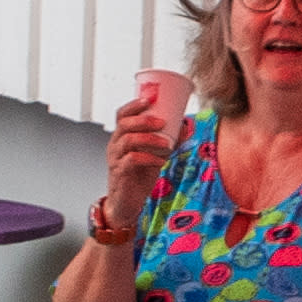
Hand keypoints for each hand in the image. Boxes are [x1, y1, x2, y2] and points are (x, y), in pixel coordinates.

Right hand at [102, 90, 185, 209]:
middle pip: (124, 124)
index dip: (134, 104)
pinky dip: (148, 158)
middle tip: (162, 122)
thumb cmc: (139, 176)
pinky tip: (160, 161)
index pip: (122, 114)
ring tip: (166, 143)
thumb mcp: (155, 155)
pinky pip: (131, 160)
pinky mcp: (119, 173)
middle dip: (144, 120)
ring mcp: (115, 159)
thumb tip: (186, 126)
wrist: (127, 203)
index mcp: (121, 136)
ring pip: (127, 141)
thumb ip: (168, 142)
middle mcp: (115, 145)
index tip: (150, 98)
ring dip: (149, 139)